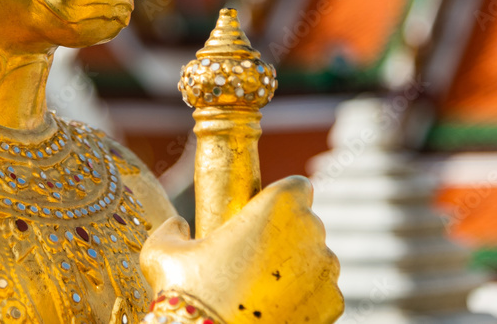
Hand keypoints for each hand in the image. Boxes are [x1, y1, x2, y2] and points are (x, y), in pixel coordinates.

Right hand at [141, 176, 342, 323]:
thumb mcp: (162, 252)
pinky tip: (273, 310)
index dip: (282, 199)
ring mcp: (327, 270)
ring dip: (297, 268)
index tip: (264, 215)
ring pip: (316, 260)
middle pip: (306, 224)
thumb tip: (178, 226)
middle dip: (286, 236)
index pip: (297, 186)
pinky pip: (321, 294)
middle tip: (253, 258)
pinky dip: (305, 300)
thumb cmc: (187, 292)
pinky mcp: (334, 305)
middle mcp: (310, 231)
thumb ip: (173, 230)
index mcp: (278, 205)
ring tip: (261, 289)